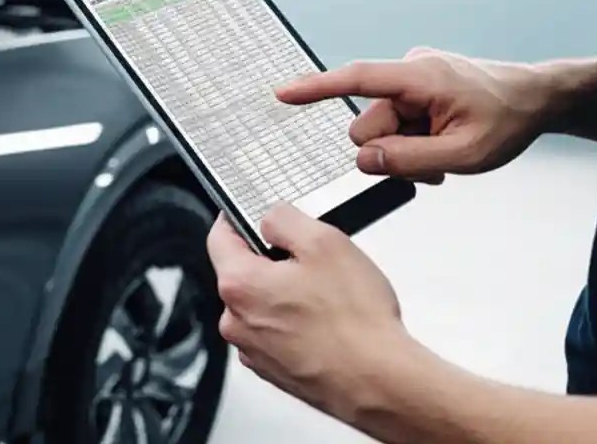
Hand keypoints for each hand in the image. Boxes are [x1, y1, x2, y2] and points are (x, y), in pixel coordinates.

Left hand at [207, 207, 411, 422]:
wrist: (377, 381)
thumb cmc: (354, 322)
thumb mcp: (324, 242)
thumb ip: (285, 219)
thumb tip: (269, 218)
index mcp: (240, 284)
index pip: (218, 237)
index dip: (237, 218)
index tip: (252, 214)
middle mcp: (237, 322)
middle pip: (243, 273)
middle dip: (273, 261)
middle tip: (313, 262)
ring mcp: (254, 350)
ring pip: (262, 305)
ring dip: (286, 295)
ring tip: (328, 298)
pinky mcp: (274, 370)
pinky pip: (276, 333)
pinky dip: (295, 324)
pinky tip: (327, 324)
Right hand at [277, 47, 556, 181]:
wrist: (538, 99)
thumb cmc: (509, 120)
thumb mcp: (464, 154)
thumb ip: (408, 160)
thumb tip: (363, 159)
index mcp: (420, 77)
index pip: (357, 80)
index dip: (316, 88)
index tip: (283, 94)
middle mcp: (411, 70)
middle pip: (369, 125)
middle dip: (391, 151)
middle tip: (433, 165)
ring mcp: (413, 79)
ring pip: (383, 130)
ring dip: (406, 150)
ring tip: (444, 156)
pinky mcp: (417, 89)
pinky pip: (397, 124)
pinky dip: (413, 141)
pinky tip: (441, 146)